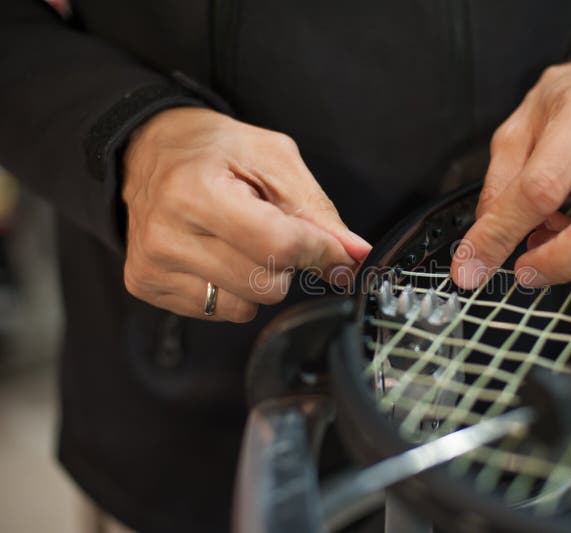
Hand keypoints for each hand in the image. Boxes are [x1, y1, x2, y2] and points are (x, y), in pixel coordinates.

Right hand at [122, 107, 370, 321]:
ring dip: (259, 278)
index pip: (278, 246)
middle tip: (271, 229)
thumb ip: (318, 211)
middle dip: (286, 263)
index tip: (336, 249)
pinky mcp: (147, 285)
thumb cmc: (215, 149)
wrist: (149, 148)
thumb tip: (354, 256)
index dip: (319, 251)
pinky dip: (233, 289)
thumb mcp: (275, 159)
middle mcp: (166, 233)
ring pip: (245, 306)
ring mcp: (152, 264)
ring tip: (240, 240)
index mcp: (197, 191)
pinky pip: (219, 311)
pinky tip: (218, 255)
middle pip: (266, 285)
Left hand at [451, 44, 570, 288]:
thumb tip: (483, 244)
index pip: (544, 187)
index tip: (473, 262)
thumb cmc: (568, 102)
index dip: (502, 232)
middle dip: (564, 260)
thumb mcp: (516, 130)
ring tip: (543, 249)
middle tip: (524, 270)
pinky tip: (569, 242)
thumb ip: (497, 187)